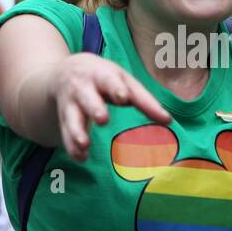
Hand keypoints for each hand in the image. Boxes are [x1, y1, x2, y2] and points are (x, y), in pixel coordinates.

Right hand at [51, 53, 169, 160]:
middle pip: (87, 98)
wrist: (64, 72)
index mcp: (102, 75)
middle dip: (94, 108)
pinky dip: (72, 146)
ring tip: (85, 144)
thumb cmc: (104, 78)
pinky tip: (81, 157)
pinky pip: (65, 134)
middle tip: (103, 119)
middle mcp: (83, 88)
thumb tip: (168, 121)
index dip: (116, 89)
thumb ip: (144, 100)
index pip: (110, 81)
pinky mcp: (63, 119)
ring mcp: (71, 104)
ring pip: (72, 118)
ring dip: (77, 131)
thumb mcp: (123, 81)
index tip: (123, 98)